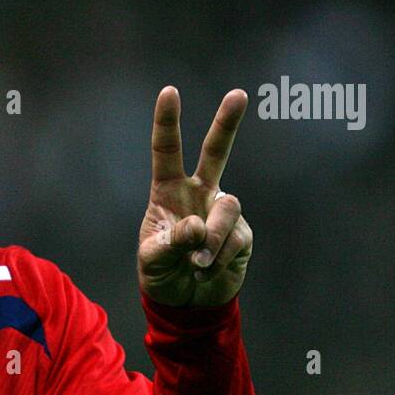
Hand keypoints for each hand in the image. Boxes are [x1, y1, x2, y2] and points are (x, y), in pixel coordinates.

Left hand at [137, 86, 253, 307]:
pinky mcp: (242, 233)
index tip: (169, 91)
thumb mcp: (152, 260)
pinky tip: (207, 270)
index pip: (167, 151)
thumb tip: (198, 227)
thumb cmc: (161, 274)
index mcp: (168, 191)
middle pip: (216, 152)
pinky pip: (235, 238)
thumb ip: (170, 242)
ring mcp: (223, 211)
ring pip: (226, 209)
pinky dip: (219, 258)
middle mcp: (199, 193)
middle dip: (227, 124)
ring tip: (196, 264)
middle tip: (239, 94)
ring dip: (210, 239)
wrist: (187, 303)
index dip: (167, 122)